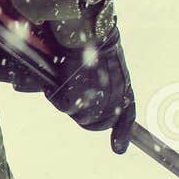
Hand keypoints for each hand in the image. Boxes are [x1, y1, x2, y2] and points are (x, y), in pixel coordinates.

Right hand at [44, 29, 135, 154]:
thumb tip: (87, 97)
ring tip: (60, 85)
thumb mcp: (104, 61)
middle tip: (70, 101)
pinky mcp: (77, 98)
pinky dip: (54, 95)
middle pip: (99, 123)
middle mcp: (115, 97)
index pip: (127, 116)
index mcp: (125, 87)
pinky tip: (51, 82)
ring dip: (67, 104)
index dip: (122, 134)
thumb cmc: (91, 39)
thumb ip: (102, 81)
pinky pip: (63, 106)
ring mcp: (97, 100)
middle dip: (84, 117)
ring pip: (80, 117)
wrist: (85, 30)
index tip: (118, 149)